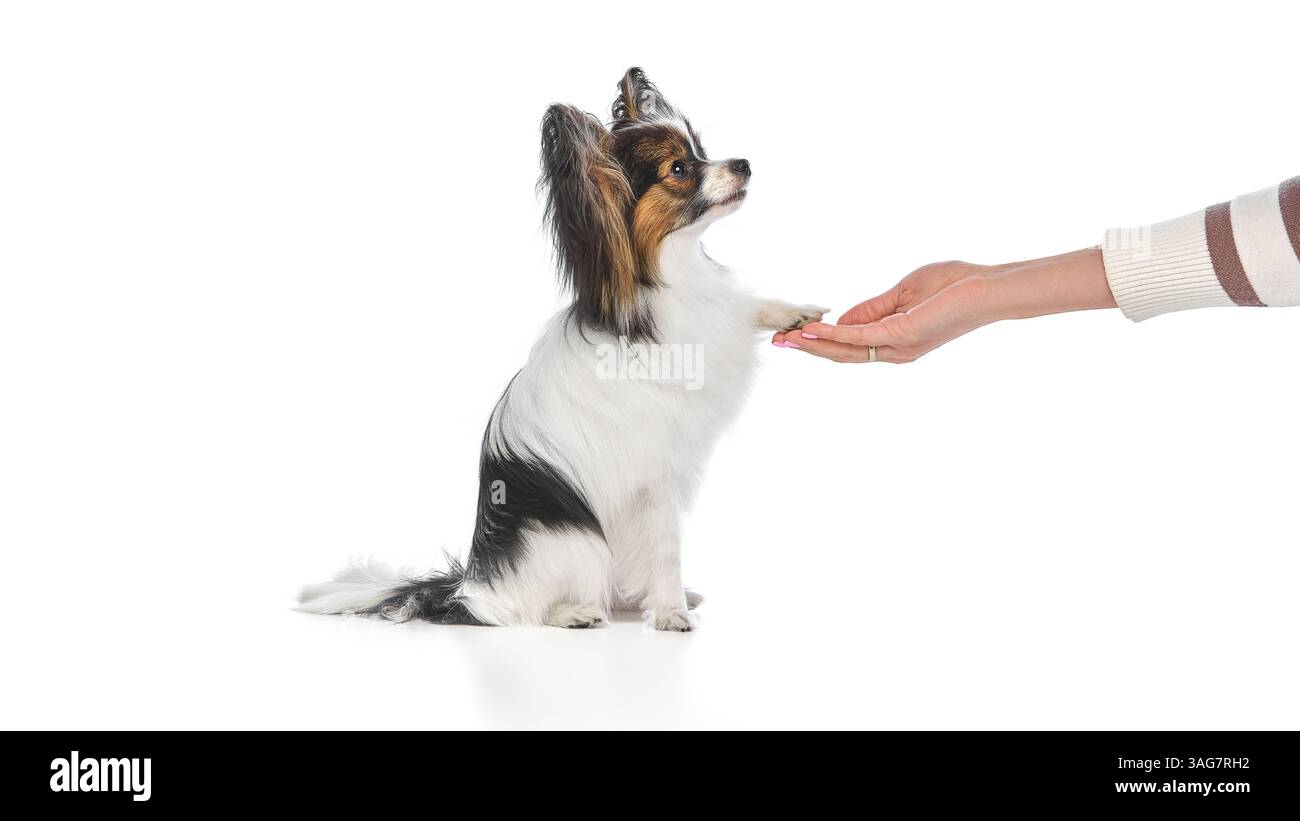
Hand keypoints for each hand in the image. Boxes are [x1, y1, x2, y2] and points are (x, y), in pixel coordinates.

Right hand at [771, 248, 1113, 363]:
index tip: (794, 332)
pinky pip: (860, 337)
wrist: (988, 289)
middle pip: (843, 356)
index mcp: (897, 341)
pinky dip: (833, 335)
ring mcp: (899, 345)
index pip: (851, 346)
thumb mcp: (903, 294)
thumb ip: (872, 309)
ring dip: (813, 345)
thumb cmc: (956, 287)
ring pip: (846, 351)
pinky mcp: (902, 334)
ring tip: (785, 340)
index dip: (822, 340)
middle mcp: (896, 351)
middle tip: (777, 343)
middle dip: (808, 349)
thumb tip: (841, 320)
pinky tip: (812, 331)